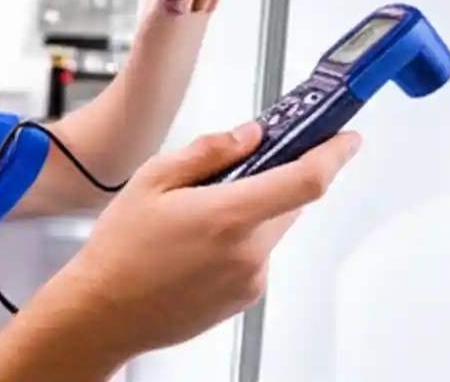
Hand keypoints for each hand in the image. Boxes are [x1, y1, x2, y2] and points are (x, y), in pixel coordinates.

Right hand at [45, 122, 361, 356]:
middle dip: (273, 178)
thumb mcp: (152, 180)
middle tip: (238, 168)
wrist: (104, 313)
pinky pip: (257, 255)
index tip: (346, 138)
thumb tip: (248, 135)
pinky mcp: (245, 298)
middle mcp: (248, 252)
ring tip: (197, 215)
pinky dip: (240, 239)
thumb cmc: (120, 251)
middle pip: (289, 202)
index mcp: (228, 216)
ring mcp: (250, 280)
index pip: (306, 181)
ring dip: (252, 211)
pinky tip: (196, 243)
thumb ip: (208, 152)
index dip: (334, 155)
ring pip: (271, 228)